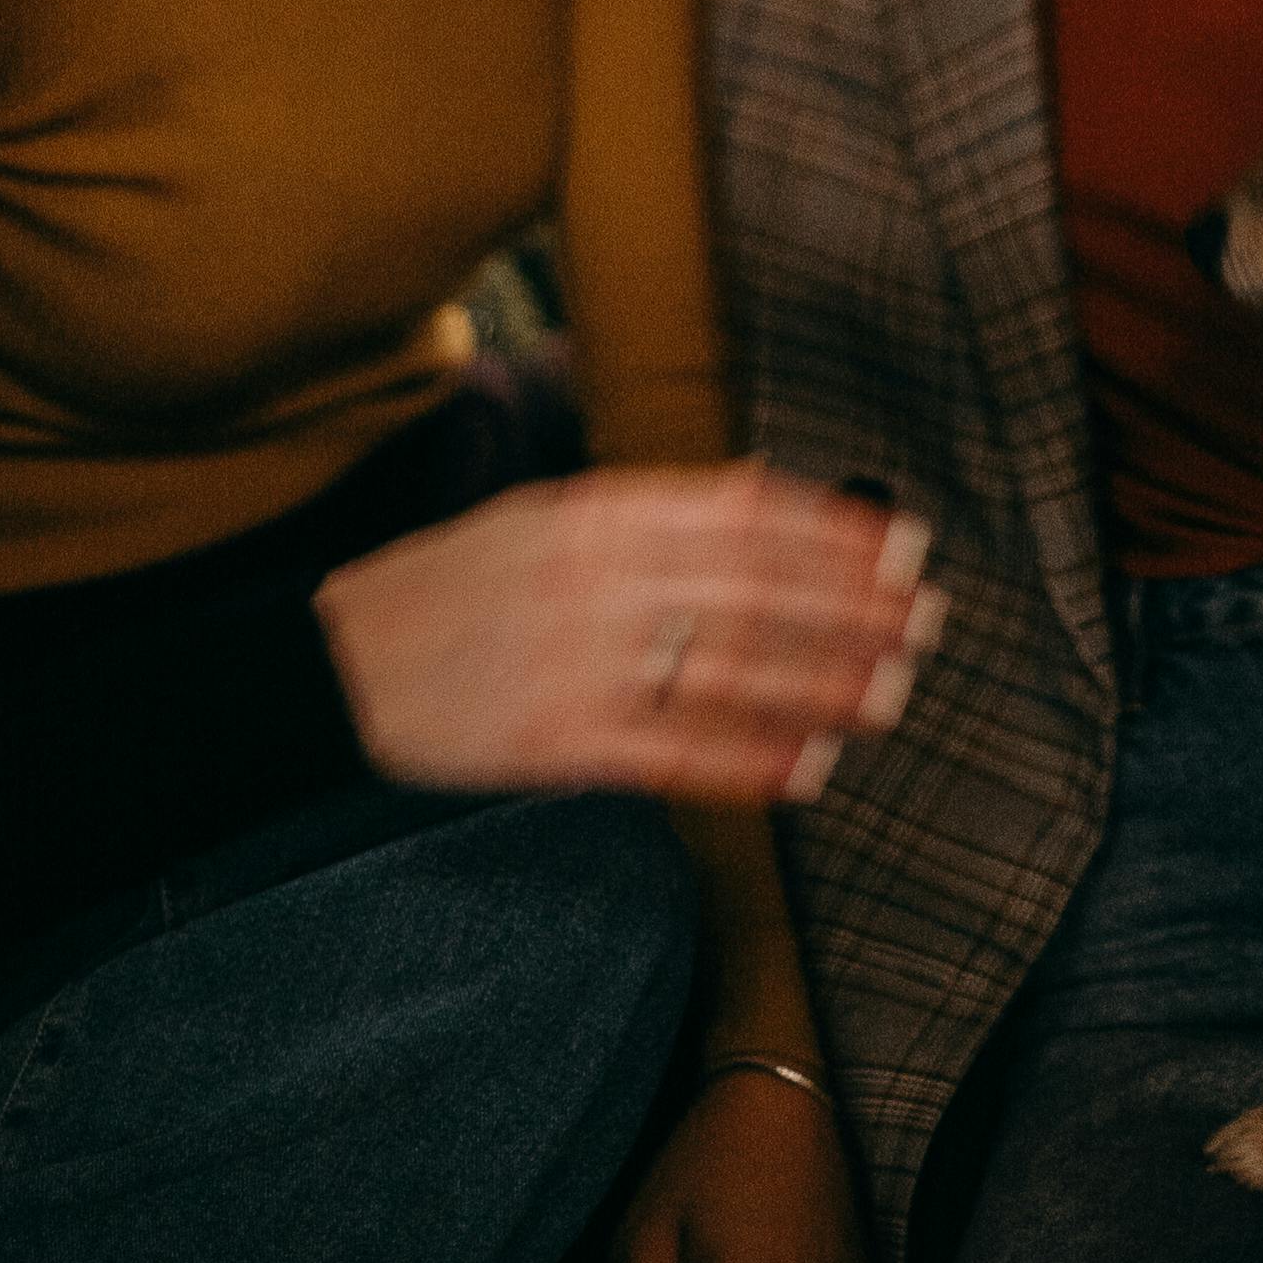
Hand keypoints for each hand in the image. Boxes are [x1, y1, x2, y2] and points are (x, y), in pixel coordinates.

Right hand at [312, 461, 940, 804]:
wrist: (335, 664)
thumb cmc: (450, 587)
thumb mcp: (544, 518)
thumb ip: (648, 512)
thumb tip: (760, 494)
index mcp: (596, 512)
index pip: (743, 513)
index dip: (833, 531)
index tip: (903, 546)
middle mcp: (597, 577)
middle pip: (753, 588)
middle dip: (852, 607)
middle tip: (928, 622)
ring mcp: (578, 660)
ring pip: (728, 669)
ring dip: (821, 683)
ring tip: (891, 694)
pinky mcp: (558, 739)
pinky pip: (675, 752)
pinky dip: (749, 760)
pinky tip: (807, 768)